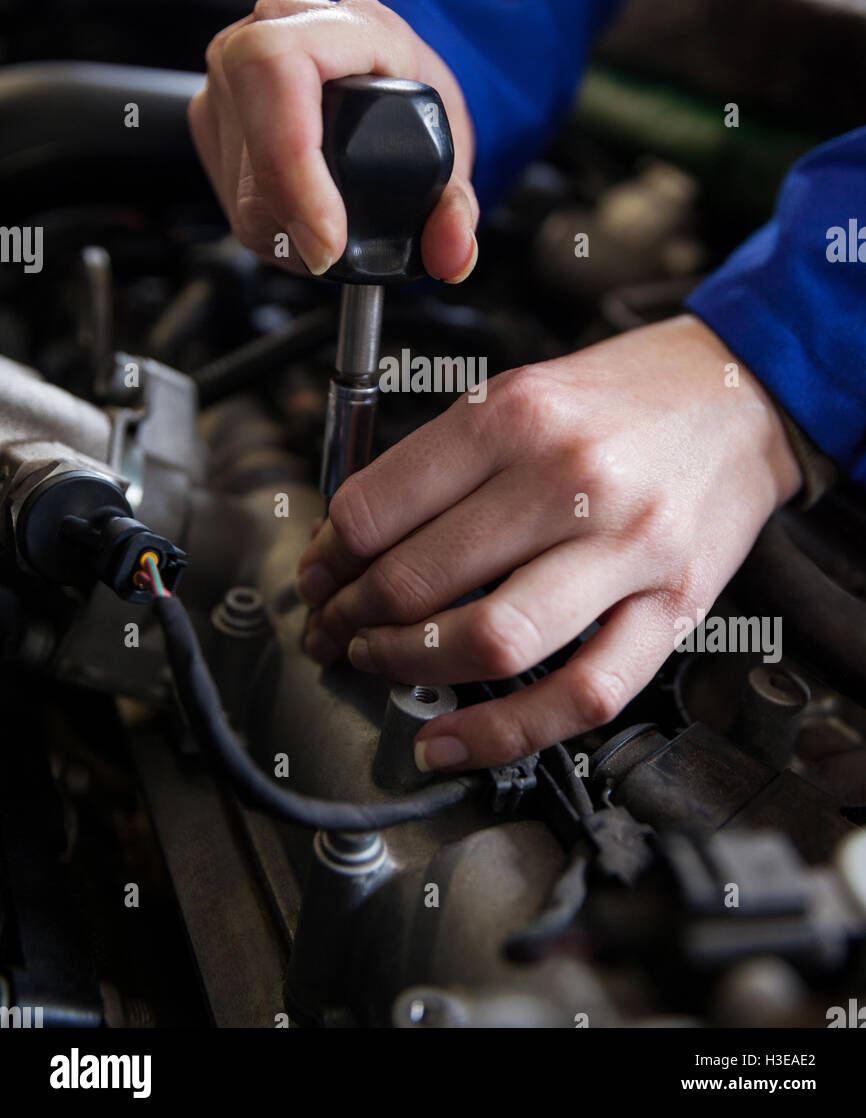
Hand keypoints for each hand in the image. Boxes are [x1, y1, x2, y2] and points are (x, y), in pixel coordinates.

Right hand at [189, 0, 477, 281]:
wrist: (389, 76)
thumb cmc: (413, 99)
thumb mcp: (452, 151)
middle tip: (330, 250)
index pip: (280, 70)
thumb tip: (453, 254)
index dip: (293, 161)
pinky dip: (264, 216)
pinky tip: (297, 217)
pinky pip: (225, 178)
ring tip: (322, 232)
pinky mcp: (214, 110)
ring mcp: (235, 69)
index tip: (327, 235)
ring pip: (234, 168)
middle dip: (291, 212)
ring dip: (277, 223)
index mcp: (349, 24)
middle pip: (251, 132)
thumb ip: (457, 208)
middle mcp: (278, 32)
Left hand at [297, 315, 801, 770]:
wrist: (741, 394)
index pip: (378, 508)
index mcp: (516, 414)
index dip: (326, 557)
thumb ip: (441, 462)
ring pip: (491, 641)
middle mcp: (569, 479)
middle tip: (333, 627)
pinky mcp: (673, 607)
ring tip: (380, 665)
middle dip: (351, 619)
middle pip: (419, 579)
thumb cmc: (626, 395)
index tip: (317, 575)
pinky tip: (450, 740)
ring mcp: (626, 549)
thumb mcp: (521, 391)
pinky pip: (582, 692)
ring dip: (409, 669)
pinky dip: (504, 732)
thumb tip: (353, 539)